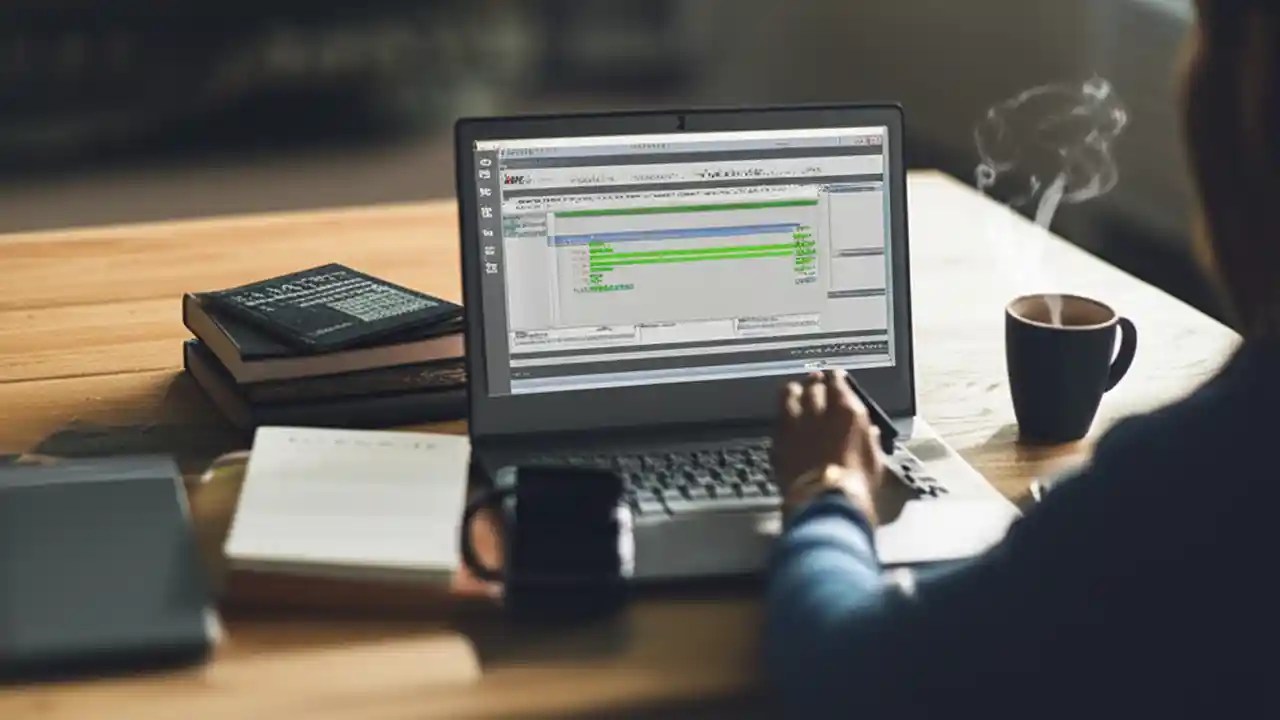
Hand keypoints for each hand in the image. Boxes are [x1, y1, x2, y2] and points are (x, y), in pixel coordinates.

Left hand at [771, 369, 886, 523]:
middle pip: (812, 385)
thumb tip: (867, 430)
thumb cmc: (856, 485)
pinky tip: (785, 418)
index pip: (838, 382)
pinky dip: (783, 413)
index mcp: (847, 411)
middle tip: (815, 382)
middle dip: (814, 382)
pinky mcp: (778, 439)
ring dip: (794, 392)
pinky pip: (778, 417)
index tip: (835, 378)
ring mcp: (795, 423)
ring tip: (795, 392)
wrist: (825, 502)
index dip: (836, 379)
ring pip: (789, 394)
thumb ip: (867, 437)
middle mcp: (819, 410)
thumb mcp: (874, 458)